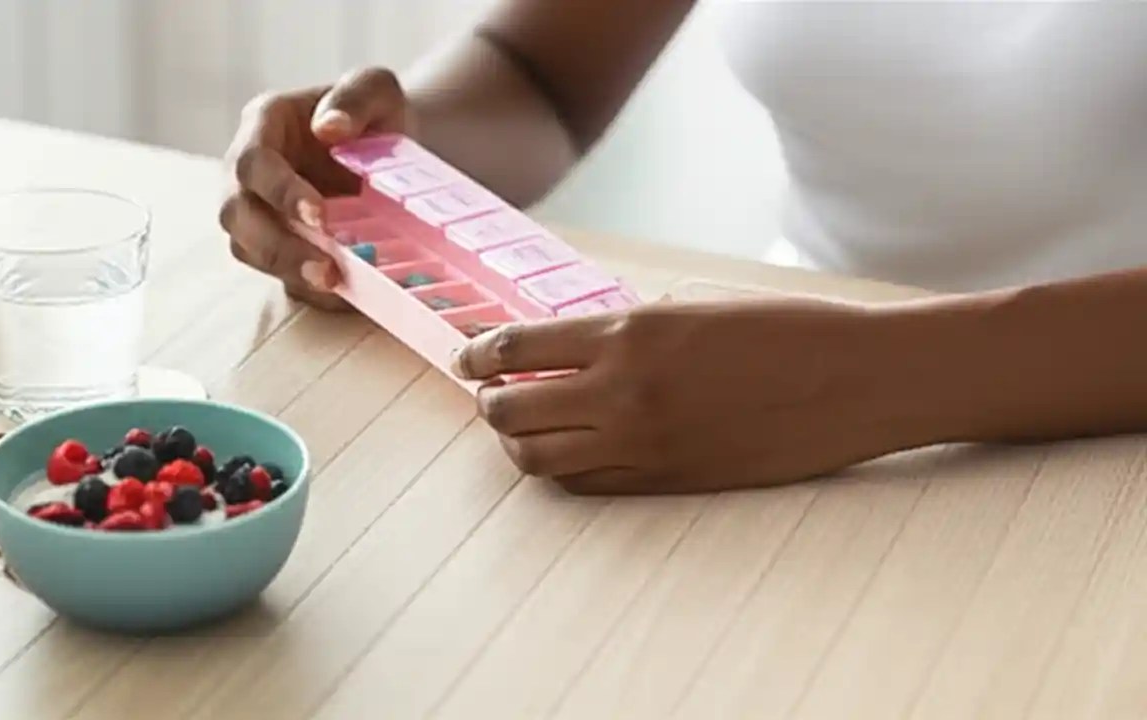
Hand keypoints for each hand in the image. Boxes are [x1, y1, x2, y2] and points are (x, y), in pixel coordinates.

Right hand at [220, 68, 413, 308]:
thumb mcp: (376, 89)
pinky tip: (344, 294)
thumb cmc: (375, 113)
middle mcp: (246, 170)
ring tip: (336, 286)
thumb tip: (330, 128)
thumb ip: (355, 97)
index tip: (320, 216)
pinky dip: (305, 287)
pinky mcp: (274, 243)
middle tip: (326, 270)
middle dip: (278, 246)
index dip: (280, 192)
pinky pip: (276, 273)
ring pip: (248, 248)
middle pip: (236, 214)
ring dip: (288, 272)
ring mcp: (256, 210)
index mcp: (263, 124)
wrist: (387, 147)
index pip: (254, 162)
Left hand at [452, 298, 923, 493]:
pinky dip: (562, 470)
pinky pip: (589, 485)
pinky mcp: (670, 482)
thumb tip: (568, 347)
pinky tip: (568, 452)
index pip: (517, 347)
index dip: (478, 354)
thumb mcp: (693, 308)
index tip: (466, 357)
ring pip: (540, 460)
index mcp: (628, 332)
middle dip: (487, 404)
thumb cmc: (785, 329)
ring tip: (518, 429)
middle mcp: (624, 391)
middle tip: (487, 395)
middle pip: (511, 412)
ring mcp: (644, 444)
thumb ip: (625, 329)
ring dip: (515, 443)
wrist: (858, 379)